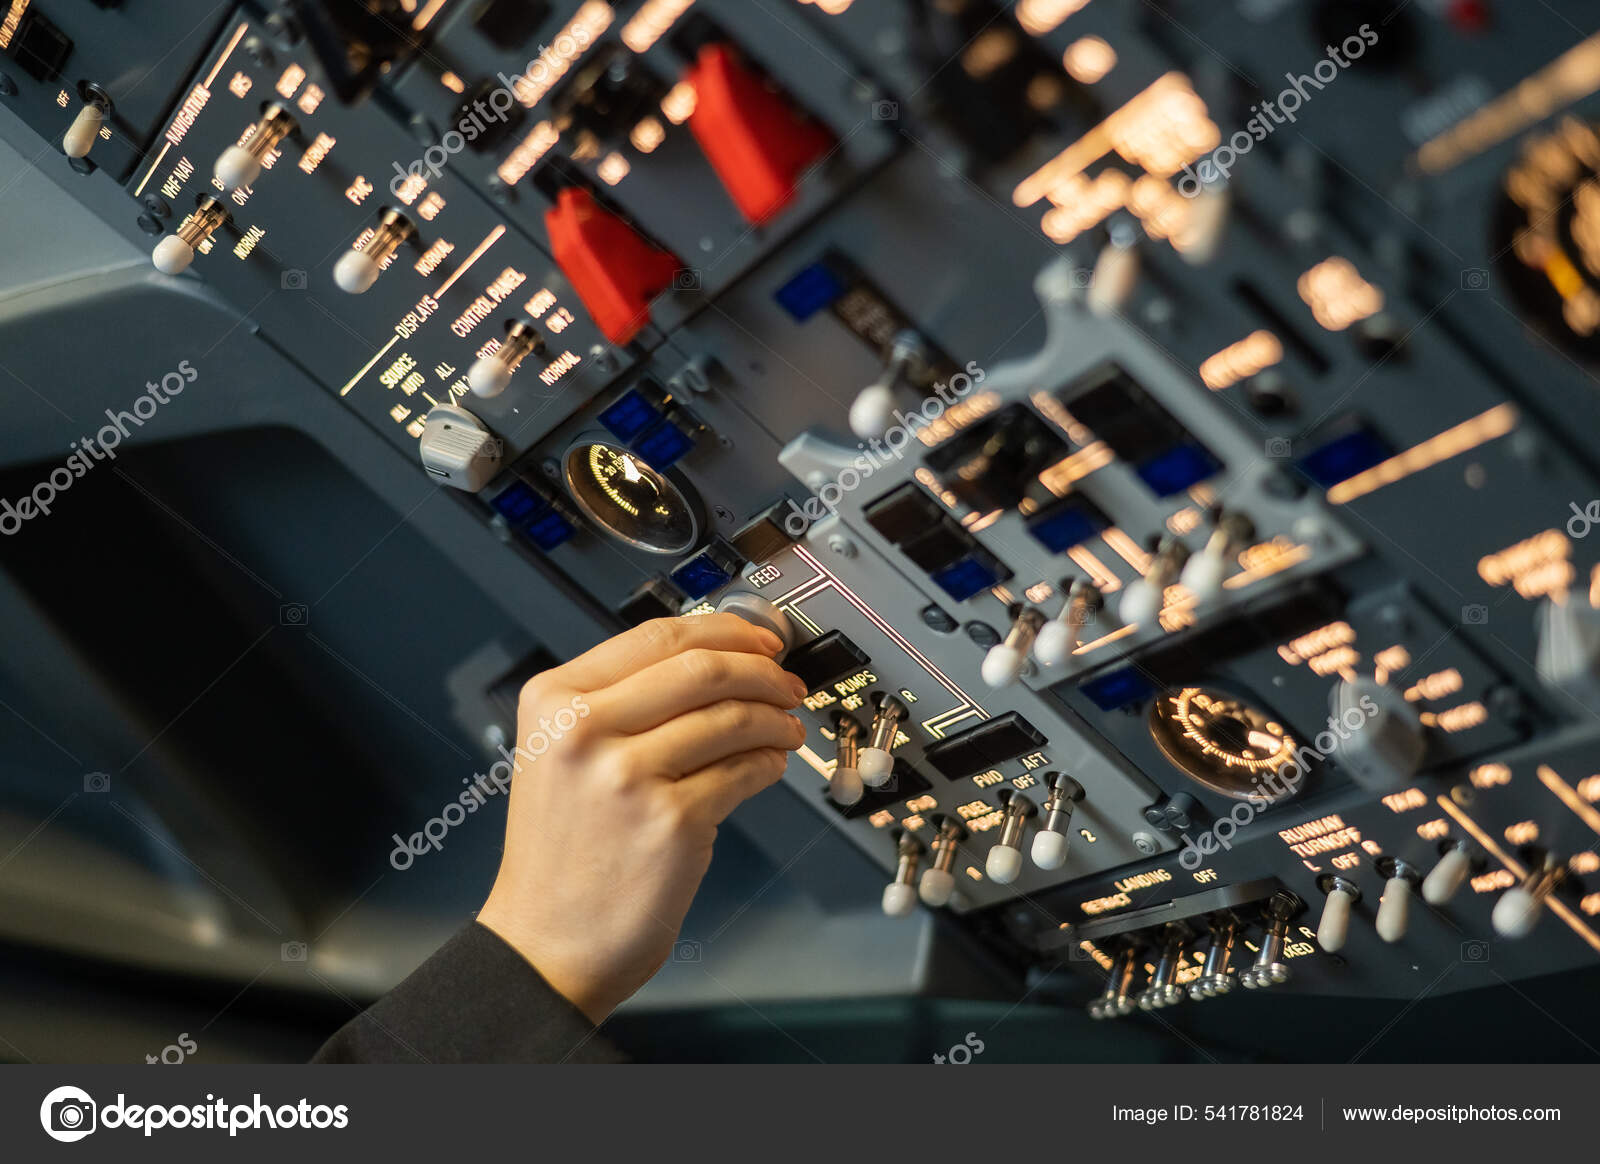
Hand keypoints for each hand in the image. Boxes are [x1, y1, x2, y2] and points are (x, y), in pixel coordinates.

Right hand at [476, 613, 807, 1022]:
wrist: (545, 944)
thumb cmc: (560, 855)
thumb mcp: (560, 755)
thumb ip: (620, 704)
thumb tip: (714, 662)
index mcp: (554, 701)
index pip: (657, 637)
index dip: (726, 630)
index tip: (760, 638)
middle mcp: (585, 730)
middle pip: (703, 668)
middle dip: (762, 670)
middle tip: (787, 682)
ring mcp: (628, 776)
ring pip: (732, 717)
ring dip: (775, 718)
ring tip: (785, 728)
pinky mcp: (672, 822)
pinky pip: (744, 773)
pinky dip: (769, 763)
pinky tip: (770, 765)